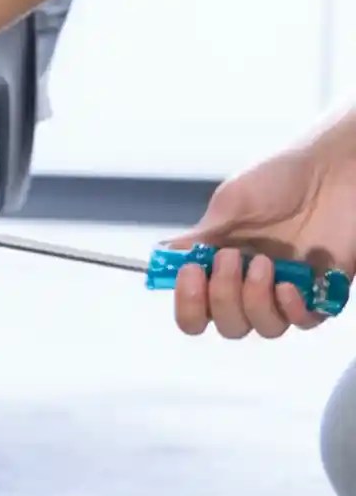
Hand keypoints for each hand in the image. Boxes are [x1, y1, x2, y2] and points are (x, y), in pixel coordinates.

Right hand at [168, 139, 355, 338]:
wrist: (333, 167)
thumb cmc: (280, 177)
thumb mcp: (230, 203)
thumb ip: (199, 237)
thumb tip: (163, 256)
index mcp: (221, 266)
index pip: (195, 310)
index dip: (188, 303)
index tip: (192, 273)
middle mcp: (250, 285)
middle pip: (226, 325)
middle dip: (223, 297)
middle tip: (232, 257)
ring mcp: (286, 290)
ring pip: (262, 328)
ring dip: (256, 301)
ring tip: (265, 263)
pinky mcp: (323, 291)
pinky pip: (303, 322)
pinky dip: (292, 309)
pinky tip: (288, 284)